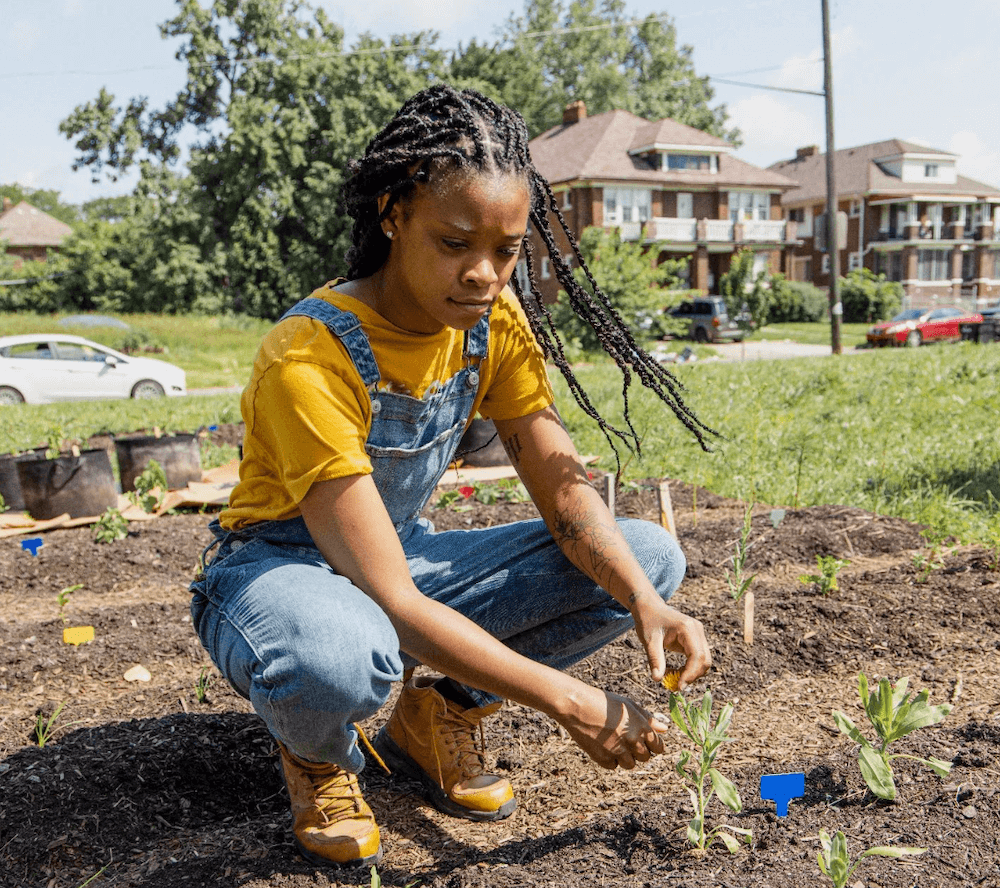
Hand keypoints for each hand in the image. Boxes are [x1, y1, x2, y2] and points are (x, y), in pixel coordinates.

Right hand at [557, 685, 671, 769]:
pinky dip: (610, 758)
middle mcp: (633, 742)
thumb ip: (648, 719)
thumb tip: (664, 729)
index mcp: (642, 728)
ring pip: (630, 764)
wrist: (578, 706)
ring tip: (613, 740)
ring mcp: (618, 753)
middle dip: (638, 750)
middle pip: (645, 757)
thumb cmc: (603, 703)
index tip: (645, 742)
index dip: (653, 745)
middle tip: (625, 738)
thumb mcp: (628, 706)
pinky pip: (613, 765)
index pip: (659, 747)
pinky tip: (602, 744)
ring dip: (625, 756)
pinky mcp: (604, 760)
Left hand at [631, 597, 711, 689]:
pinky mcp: (696, 639)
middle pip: (705, 660)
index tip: (679, 686)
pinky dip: (690, 668)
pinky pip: (699, 658)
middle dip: (693, 676)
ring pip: (704, 661)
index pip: (697, 656)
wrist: (649, 607)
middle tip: (676, 687)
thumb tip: (657, 679)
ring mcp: (698, 634)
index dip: (691, 673)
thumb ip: (655, 659)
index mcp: (687, 628)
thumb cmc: (648, 621)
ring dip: (692, 673)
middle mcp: (697, 630)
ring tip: (673, 679)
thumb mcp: (649, 640)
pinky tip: (676, 672)